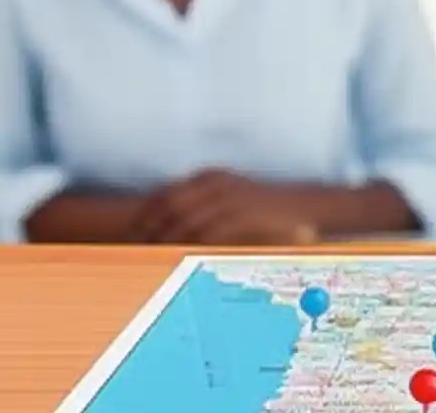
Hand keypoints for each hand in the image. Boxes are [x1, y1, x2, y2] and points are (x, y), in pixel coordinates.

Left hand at [129, 169, 320, 244]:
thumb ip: (204, 207)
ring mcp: (231, 198)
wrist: (305, 206)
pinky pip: (209, 231)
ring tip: (152, 257)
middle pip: (169, 205)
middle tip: (133, 249)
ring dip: (166, 240)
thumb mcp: (232, 199)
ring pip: (186, 220)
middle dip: (148, 228)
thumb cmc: (266, 209)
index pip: (165, 194)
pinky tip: (181, 256)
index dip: (144, 214)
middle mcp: (217, 184)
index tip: (130, 233)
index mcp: (211, 178)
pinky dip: (191, 244)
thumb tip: (168, 228)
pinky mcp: (244, 214)